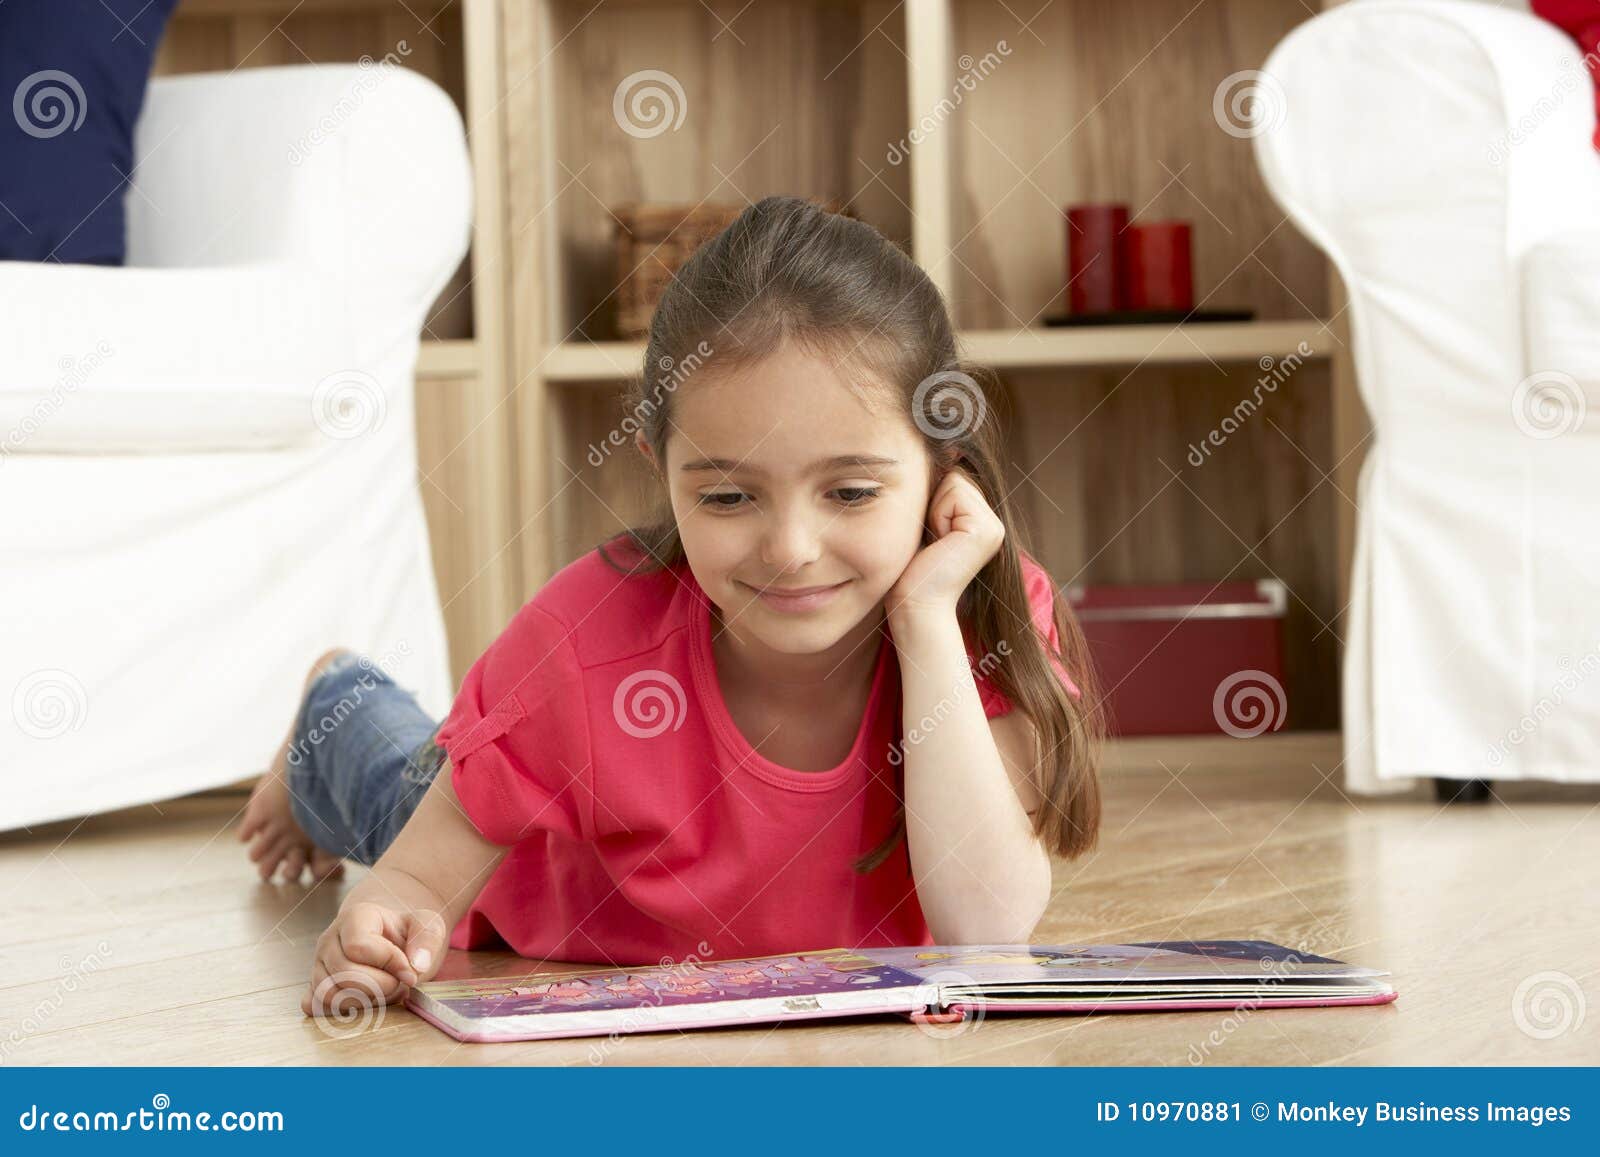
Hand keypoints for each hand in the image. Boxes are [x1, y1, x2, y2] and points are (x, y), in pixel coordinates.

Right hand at [301, 901, 446, 1016]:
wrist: (388, 939)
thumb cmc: (406, 932)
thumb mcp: (427, 925)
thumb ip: (428, 938)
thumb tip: (416, 966)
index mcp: (354, 918)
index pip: (359, 946)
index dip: (389, 963)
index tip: (410, 971)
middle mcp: (329, 940)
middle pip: (344, 973)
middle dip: (379, 986)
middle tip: (398, 983)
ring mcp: (318, 965)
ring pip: (329, 994)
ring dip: (363, 1001)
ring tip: (384, 992)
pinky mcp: (315, 987)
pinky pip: (318, 1006)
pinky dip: (344, 1011)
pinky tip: (366, 1002)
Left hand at [886, 467, 1003, 621]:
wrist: (914, 604)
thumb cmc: (909, 568)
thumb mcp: (924, 520)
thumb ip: (936, 490)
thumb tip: (945, 445)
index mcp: (980, 521)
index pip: (952, 478)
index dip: (930, 499)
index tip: (927, 534)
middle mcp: (993, 523)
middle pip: (954, 475)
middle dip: (931, 502)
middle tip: (929, 539)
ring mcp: (994, 527)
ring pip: (954, 481)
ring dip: (933, 509)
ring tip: (934, 542)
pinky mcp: (987, 530)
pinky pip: (954, 492)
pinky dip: (937, 514)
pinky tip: (939, 543)